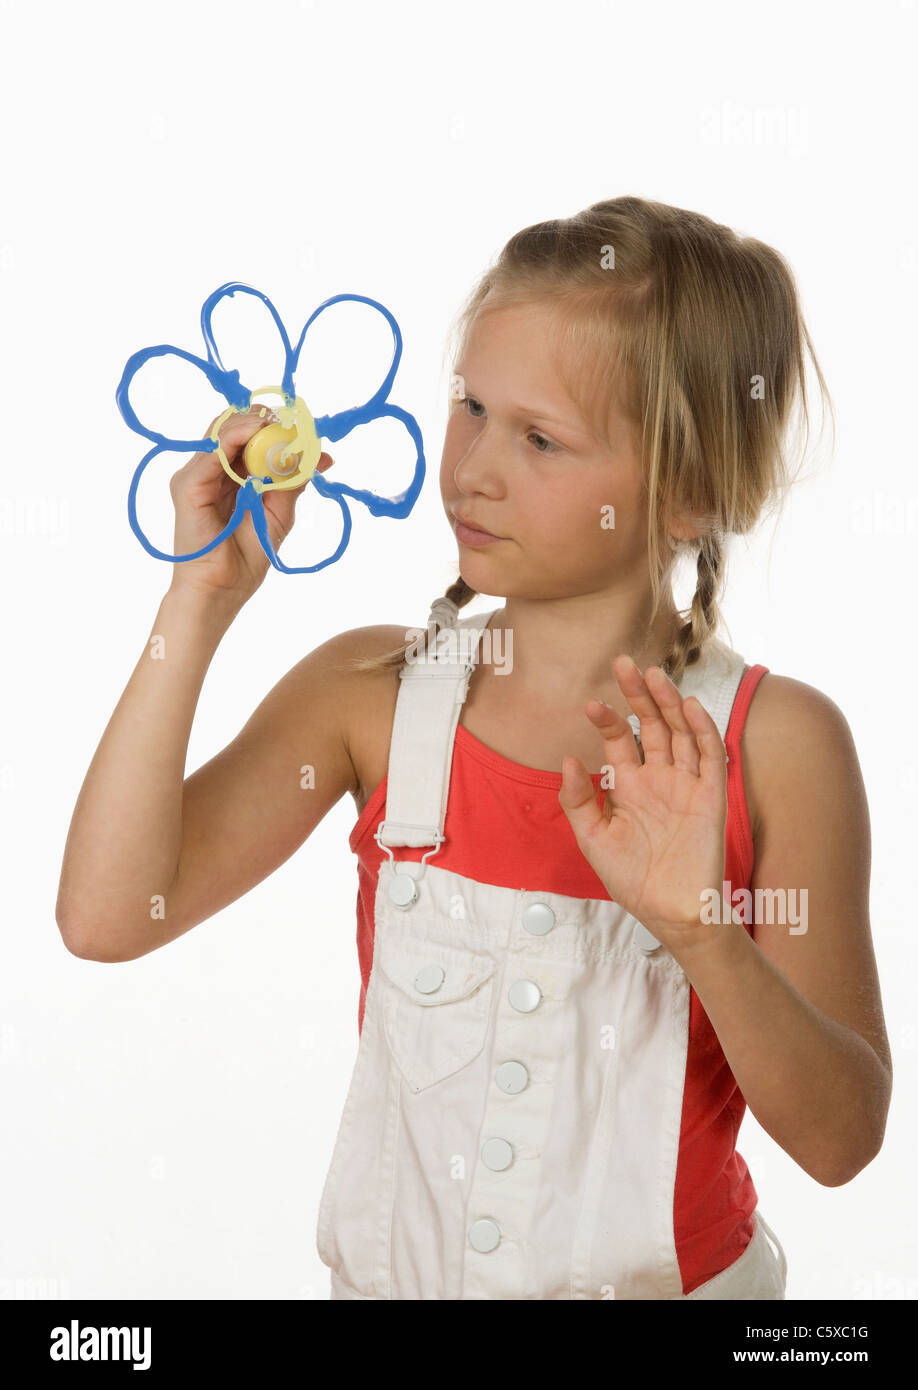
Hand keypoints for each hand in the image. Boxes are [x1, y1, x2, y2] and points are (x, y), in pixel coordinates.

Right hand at [167, 406, 334, 606]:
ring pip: (222, 429)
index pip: (250, 435)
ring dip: (254, 423)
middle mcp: (211, 469)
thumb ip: (294, 481)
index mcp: (231, 474)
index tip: (307, 434)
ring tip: (279, 428)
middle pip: (234, 426)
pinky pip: (212, 450)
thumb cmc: (247, 557)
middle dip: (266, 421)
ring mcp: (197, 474)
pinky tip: (257, 434)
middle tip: (295, 426)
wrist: (223, 588)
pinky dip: (236, 436)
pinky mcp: (188, 485)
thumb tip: (324, 457)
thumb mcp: (280, 512)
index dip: (277, 428)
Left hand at [558, 655, 727, 951]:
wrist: (672, 912)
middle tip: (624, 663)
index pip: (619, 742)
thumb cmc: (633, 880)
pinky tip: (688, 707)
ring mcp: (687, 784)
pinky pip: (709, 756)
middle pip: (651, 726)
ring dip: (669, 703)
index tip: (590, 704)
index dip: (607, 721)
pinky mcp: (712, 796)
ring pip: (680, 732)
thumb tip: (569, 759)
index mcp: (630, 787)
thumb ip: (579, 800)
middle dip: (638, 695)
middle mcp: (659, 779)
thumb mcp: (593, 840)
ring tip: (654, 675)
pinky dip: (701, 730)